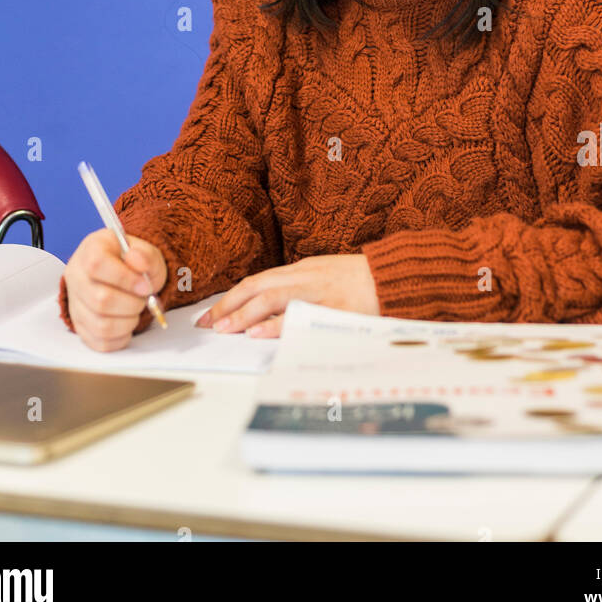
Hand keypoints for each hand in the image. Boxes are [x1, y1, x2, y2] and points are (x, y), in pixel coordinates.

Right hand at [64, 229, 166, 351]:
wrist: (120, 273)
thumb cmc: (131, 262)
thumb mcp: (145, 251)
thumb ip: (146, 255)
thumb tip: (137, 260)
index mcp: (90, 250)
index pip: (97, 265)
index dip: (125, 279)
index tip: (146, 286)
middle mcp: (76, 275)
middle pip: (100, 299)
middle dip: (132, 304)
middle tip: (144, 299)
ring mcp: (75, 302)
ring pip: (100, 325)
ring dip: (128, 322)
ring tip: (135, 310)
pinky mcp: (80, 325)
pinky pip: (100, 342)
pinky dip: (121, 337)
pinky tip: (128, 323)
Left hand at [196, 253, 380, 337]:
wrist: (395, 276)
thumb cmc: (361, 280)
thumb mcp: (325, 278)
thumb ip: (299, 290)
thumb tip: (268, 312)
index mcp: (302, 270)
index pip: (257, 281)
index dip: (231, 298)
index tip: (210, 315)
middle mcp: (305, 277)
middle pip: (257, 286)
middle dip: (228, 305)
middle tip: (206, 323)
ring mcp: (318, 291)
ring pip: (272, 297)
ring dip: (243, 313)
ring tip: (223, 328)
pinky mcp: (331, 308)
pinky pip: (298, 315)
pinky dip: (275, 323)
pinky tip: (257, 332)